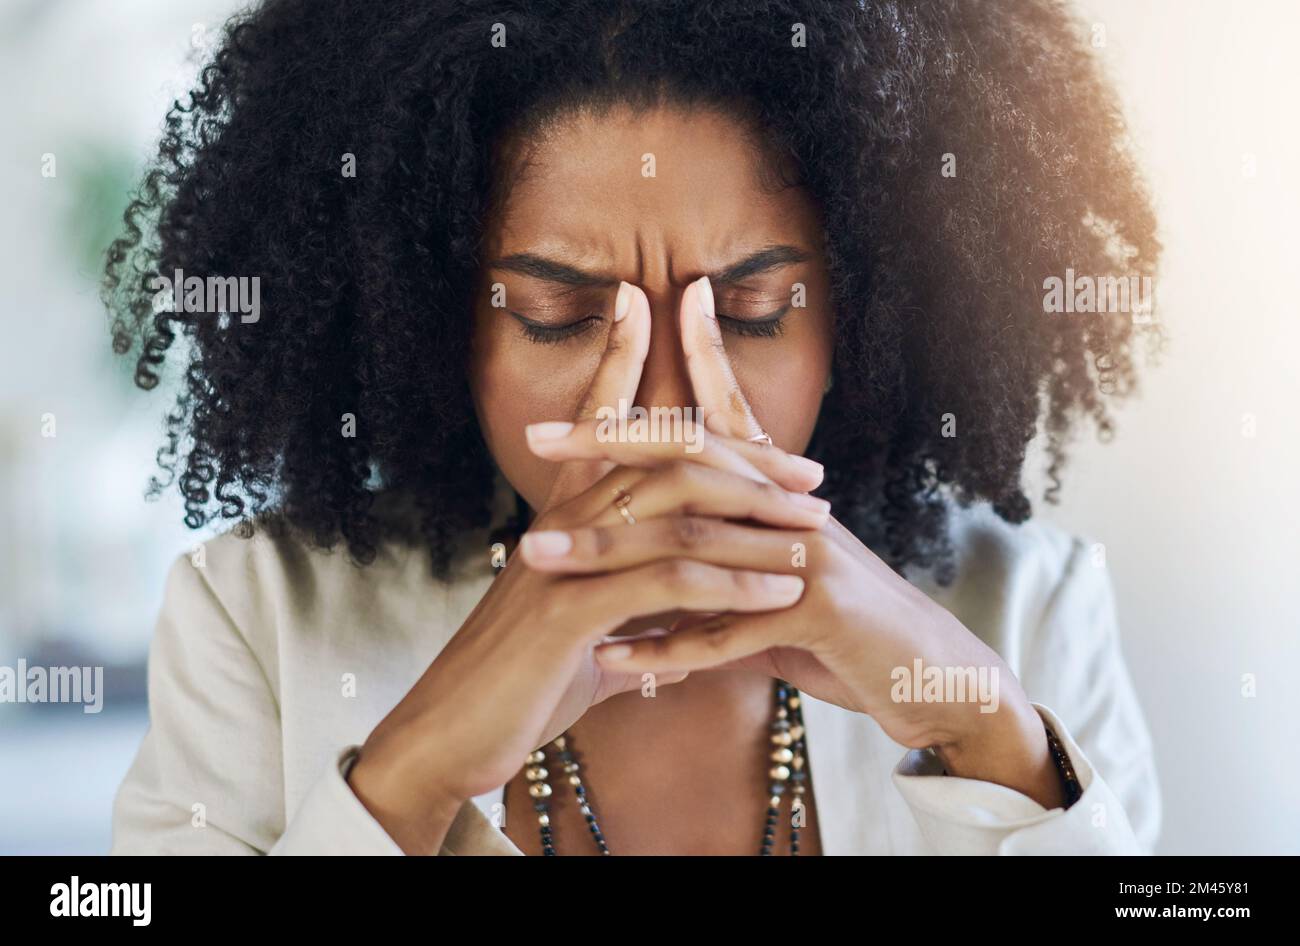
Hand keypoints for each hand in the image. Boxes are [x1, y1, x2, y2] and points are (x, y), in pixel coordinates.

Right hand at [348, 282, 829, 852]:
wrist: (451, 736)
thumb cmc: (521, 682)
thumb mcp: (583, 633)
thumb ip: (629, 609)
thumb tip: (677, 615)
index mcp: (565, 516)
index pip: (598, 422)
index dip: (617, 359)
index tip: (651, 305)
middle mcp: (565, 522)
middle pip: (665, 457)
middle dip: (745, 459)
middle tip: (811, 473)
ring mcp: (566, 562)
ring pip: (677, 515)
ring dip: (757, 521)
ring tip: (816, 531)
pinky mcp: (570, 611)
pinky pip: (668, 584)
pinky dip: (731, 586)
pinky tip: (779, 595)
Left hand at [521, 276, 1066, 808]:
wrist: (929, 678)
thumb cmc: (843, 630)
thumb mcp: (775, 578)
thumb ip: (721, 558)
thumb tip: (657, 556)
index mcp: (775, 494)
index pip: (706, 428)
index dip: (661, 385)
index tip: (617, 333)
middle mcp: (790, 508)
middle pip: (690, 462)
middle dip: (609, 448)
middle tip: (534, 439)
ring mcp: (808, 555)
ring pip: (693, 545)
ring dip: (611, 554)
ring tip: (540, 558)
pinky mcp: (823, 612)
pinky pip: (729, 631)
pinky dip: (666, 649)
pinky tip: (608, 660)